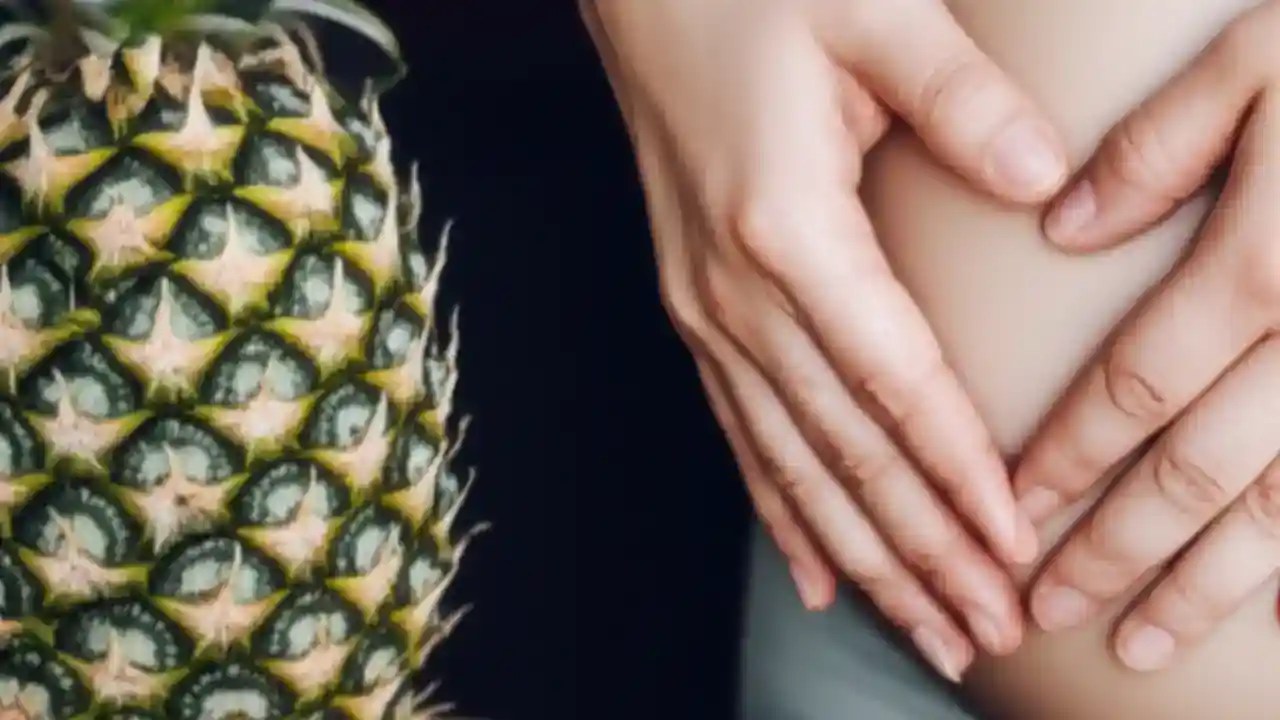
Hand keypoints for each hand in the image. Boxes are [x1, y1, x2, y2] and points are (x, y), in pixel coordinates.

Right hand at [581, 0, 1067, 675]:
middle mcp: (735, 293)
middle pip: (843, 452)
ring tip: (921, 628)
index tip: (1011, 550)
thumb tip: (1047, 180)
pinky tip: (812, 571)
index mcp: (786, 230)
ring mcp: (704, 310)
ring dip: (860, 556)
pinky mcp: (694, 309)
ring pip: (790, 464)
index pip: (893, 384)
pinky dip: (781, 511)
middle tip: (981, 630)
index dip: (957, 476)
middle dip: (919, 551)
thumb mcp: (873, 14)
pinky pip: (741, 434)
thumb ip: (963, 99)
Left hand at [1015, 0, 1279, 671]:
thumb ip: (1161, 148)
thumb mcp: (1264, 59)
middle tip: (1045, 607)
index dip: (1066, 456)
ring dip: (1206, 586)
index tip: (1010, 510)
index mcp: (1268, 264)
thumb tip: (1062, 226)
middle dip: (1115, 549)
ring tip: (1139, 645)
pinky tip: (1265, 602)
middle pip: (1199, 472)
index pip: (1135, 387)